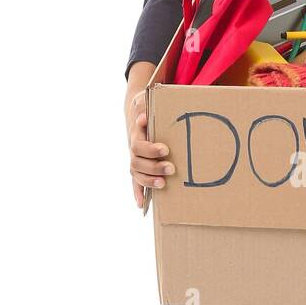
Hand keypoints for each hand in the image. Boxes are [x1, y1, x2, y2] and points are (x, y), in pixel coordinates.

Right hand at [127, 90, 173, 207]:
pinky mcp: (139, 166)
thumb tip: (143, 118)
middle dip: (154, 166)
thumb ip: (144, 106)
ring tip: (163, 183)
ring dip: (148, 180)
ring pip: (136, 172)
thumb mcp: (146, 99)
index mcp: (136, 132)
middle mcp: (134, 147)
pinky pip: (136, 181)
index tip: (165, 149)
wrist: (139, 111)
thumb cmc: (148, 105)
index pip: (139, 144)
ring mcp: (135, 158)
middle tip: (171, 167)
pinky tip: (141, 205)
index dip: (150, 149)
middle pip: (137, 161)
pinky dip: (138, 192)